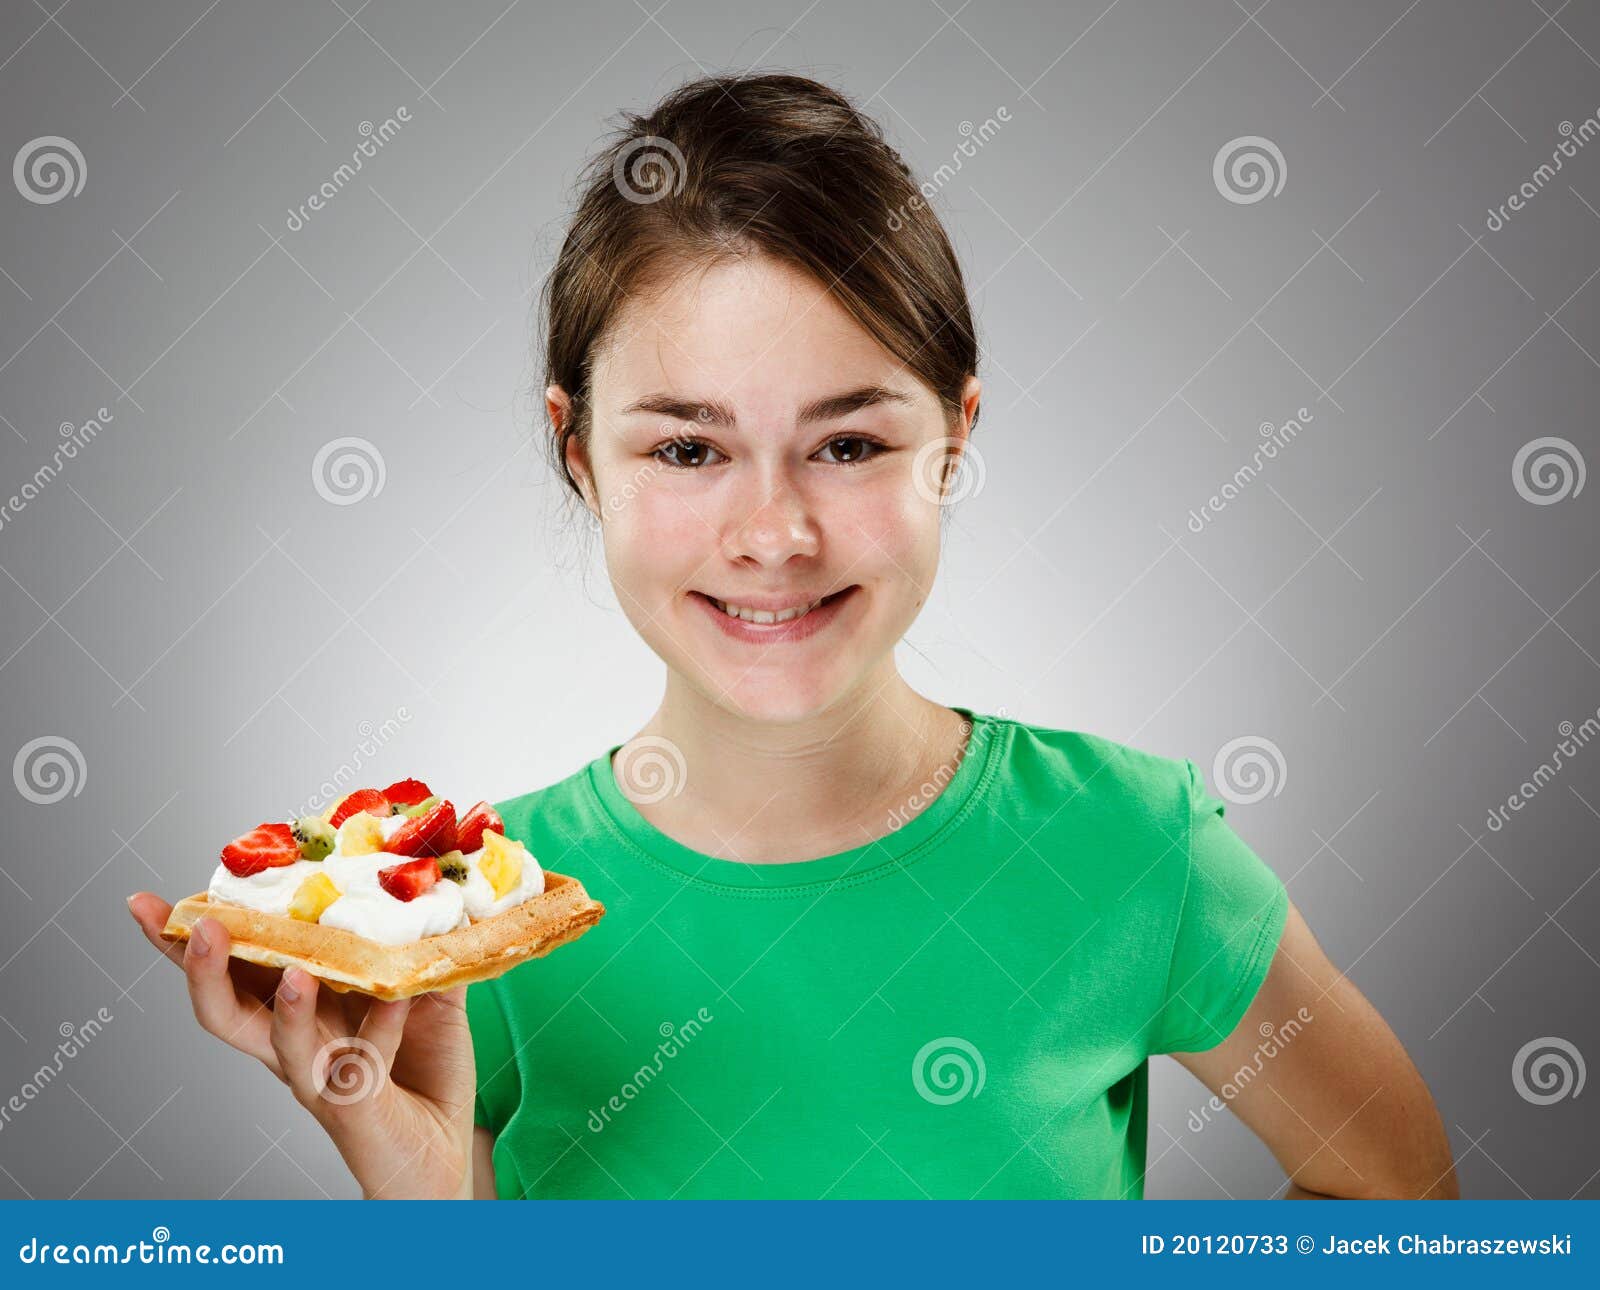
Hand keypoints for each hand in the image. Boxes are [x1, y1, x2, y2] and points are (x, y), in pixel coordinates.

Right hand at [127, 892, 476, 1198]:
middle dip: (204, 970)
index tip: (146, 903)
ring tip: (297, 974)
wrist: (442, 1154)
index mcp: (297, 1011)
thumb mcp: (427, 997)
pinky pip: (364, 1063)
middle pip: (226, 1011)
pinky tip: (397, 995)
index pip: (233, 970)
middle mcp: (295, 1046)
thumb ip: (423, 951)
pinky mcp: (359, 1105)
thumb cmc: (422, 1072)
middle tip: (201, 928)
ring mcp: (323, 1078)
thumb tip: (433, 893)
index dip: (187, 939)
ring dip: (289, 1009)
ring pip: (286, 1046)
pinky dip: (380, 1027)